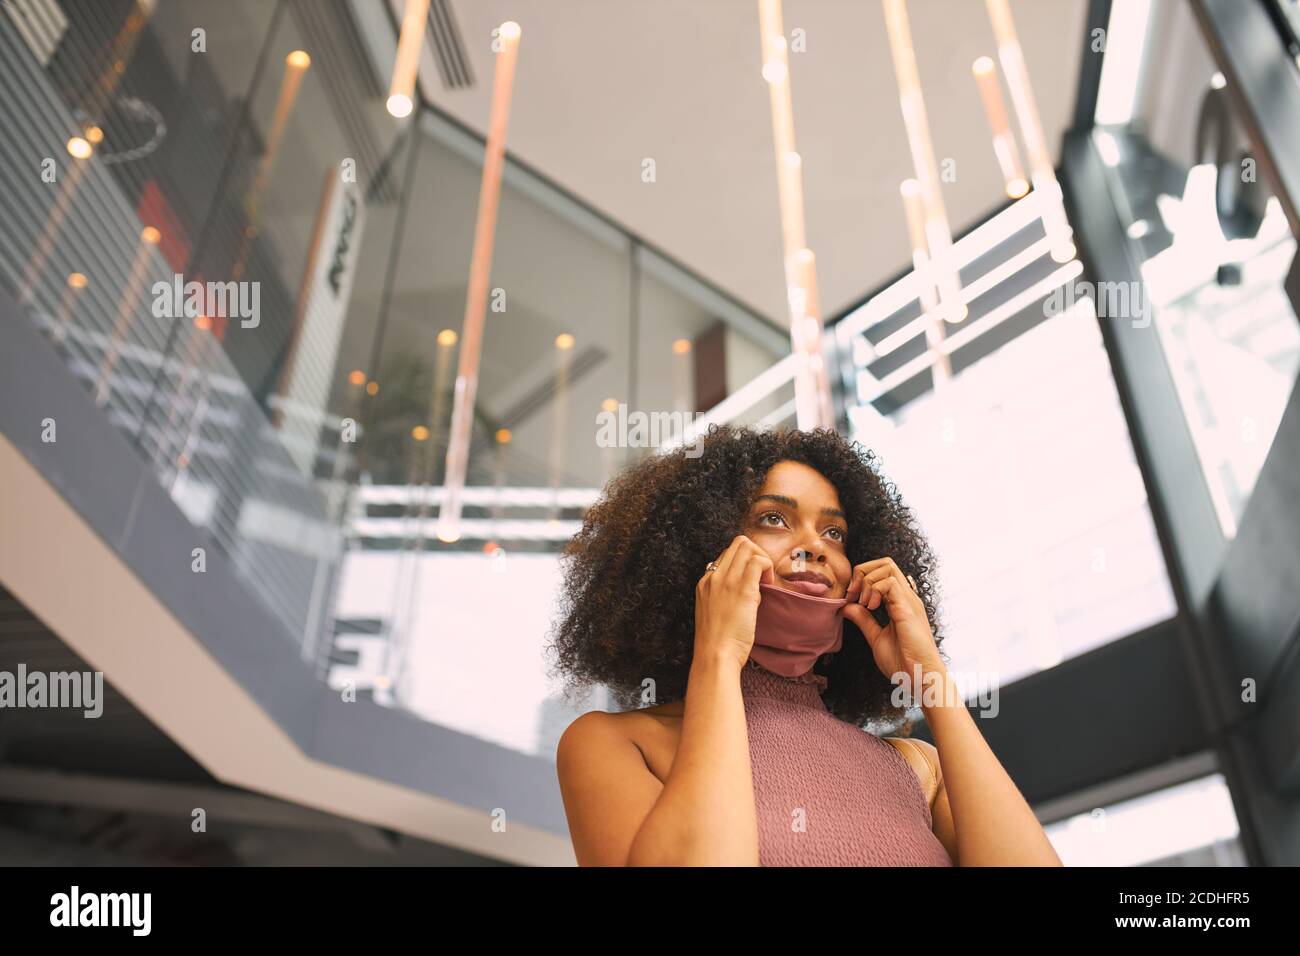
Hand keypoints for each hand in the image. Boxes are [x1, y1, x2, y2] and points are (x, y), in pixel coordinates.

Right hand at [693, 535, 774, 668]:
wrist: (715, 656)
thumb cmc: (718, 643)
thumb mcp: (715, 613)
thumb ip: (726, 598)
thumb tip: (750, 590)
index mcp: (704, 583)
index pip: (726, 555)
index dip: (743, 564)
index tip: (752, 581)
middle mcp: (713, 576)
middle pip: (737, 544)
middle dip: (755, 554)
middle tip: (762, 577)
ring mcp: (726, 580)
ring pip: (746, 546)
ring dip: (762, 559)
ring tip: (765, 582)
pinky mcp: (742, 588)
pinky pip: (758, 561)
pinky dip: (768, 568)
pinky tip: (769, 586)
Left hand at [843, 557, 943, 685]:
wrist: (920, 678)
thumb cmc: (903, 662)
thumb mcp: (876, 637)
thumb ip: (863, 619)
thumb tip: (847, 606)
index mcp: (900, 602)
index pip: (882, 572)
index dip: (861, 579)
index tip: (850, 599)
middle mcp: (906, 597)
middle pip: (885, 563)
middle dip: (862, 572)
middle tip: (852, 594)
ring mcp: (909, 600)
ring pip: (887, 566)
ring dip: (867, 580)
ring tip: (862, 602)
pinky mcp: (908, 608)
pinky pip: (890, 582)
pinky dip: (874, 589)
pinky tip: (870, 607)